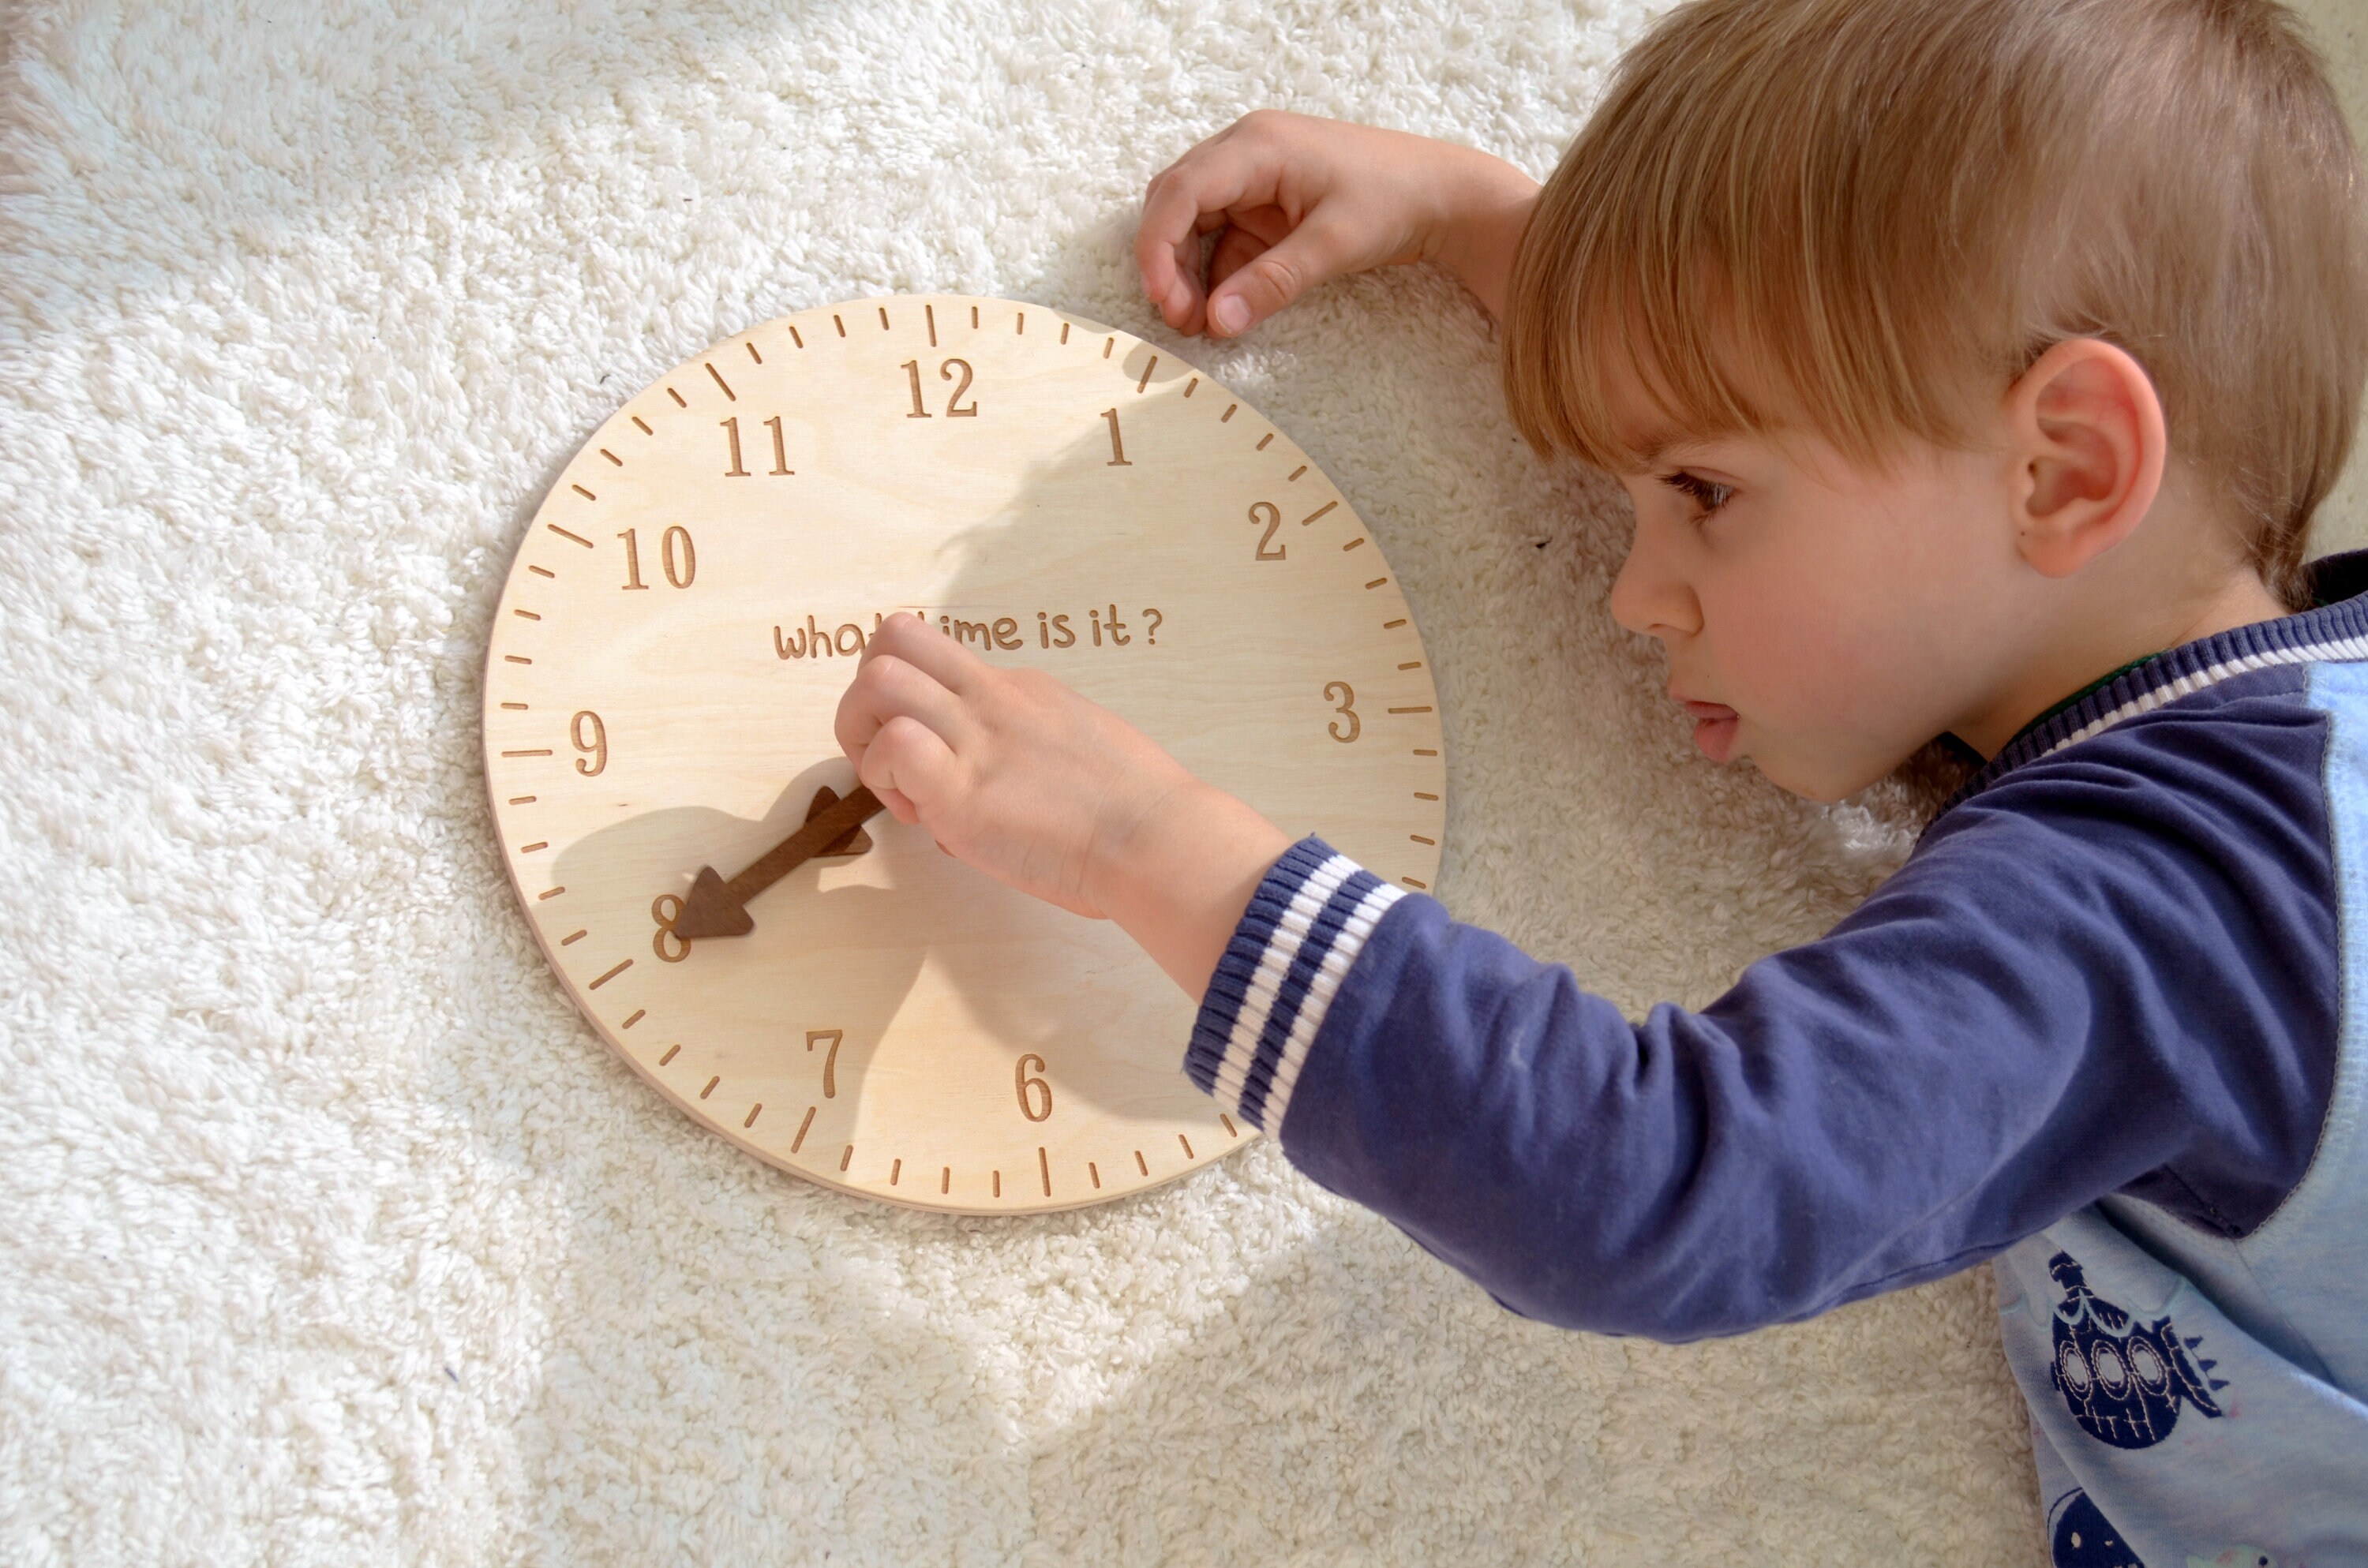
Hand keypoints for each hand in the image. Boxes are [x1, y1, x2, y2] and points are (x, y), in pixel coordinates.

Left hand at [834, 614, 1292, 996]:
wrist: (1158, 841)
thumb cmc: (1135, 816)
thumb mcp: (1080, 753)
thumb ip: (1027, 758)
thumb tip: (989, 795)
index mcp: (1019, 691)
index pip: (935, 659)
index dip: (911, 701)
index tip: (931, 758)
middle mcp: (991, 699)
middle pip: (890, 640)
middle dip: (865, 702)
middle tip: (891, 764)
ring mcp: (976, 738)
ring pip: (877, 680)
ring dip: (864, 738)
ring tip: (901, 791)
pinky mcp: (962, 789)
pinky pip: (894, 747)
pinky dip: (886, 781)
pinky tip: (921, 816)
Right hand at [1136, 110, 1539, 338]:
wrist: (1443, 194)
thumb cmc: (1395, 200)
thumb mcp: (1334, 244)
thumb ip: (1272, 282)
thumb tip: (1216, 322)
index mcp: (1257, 145)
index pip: (1181, 191)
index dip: (1158, 245)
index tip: (1160, 297)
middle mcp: (1245, 153)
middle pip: (1176, 206)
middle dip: (1167, 263)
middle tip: (1178, 318)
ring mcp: (1253, 179)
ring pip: (1193, 225)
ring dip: (1187, 274)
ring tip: (1198, 324)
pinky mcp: (1264, 206)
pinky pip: (1222, 241)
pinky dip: (1216, 277)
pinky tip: (1223, 313)